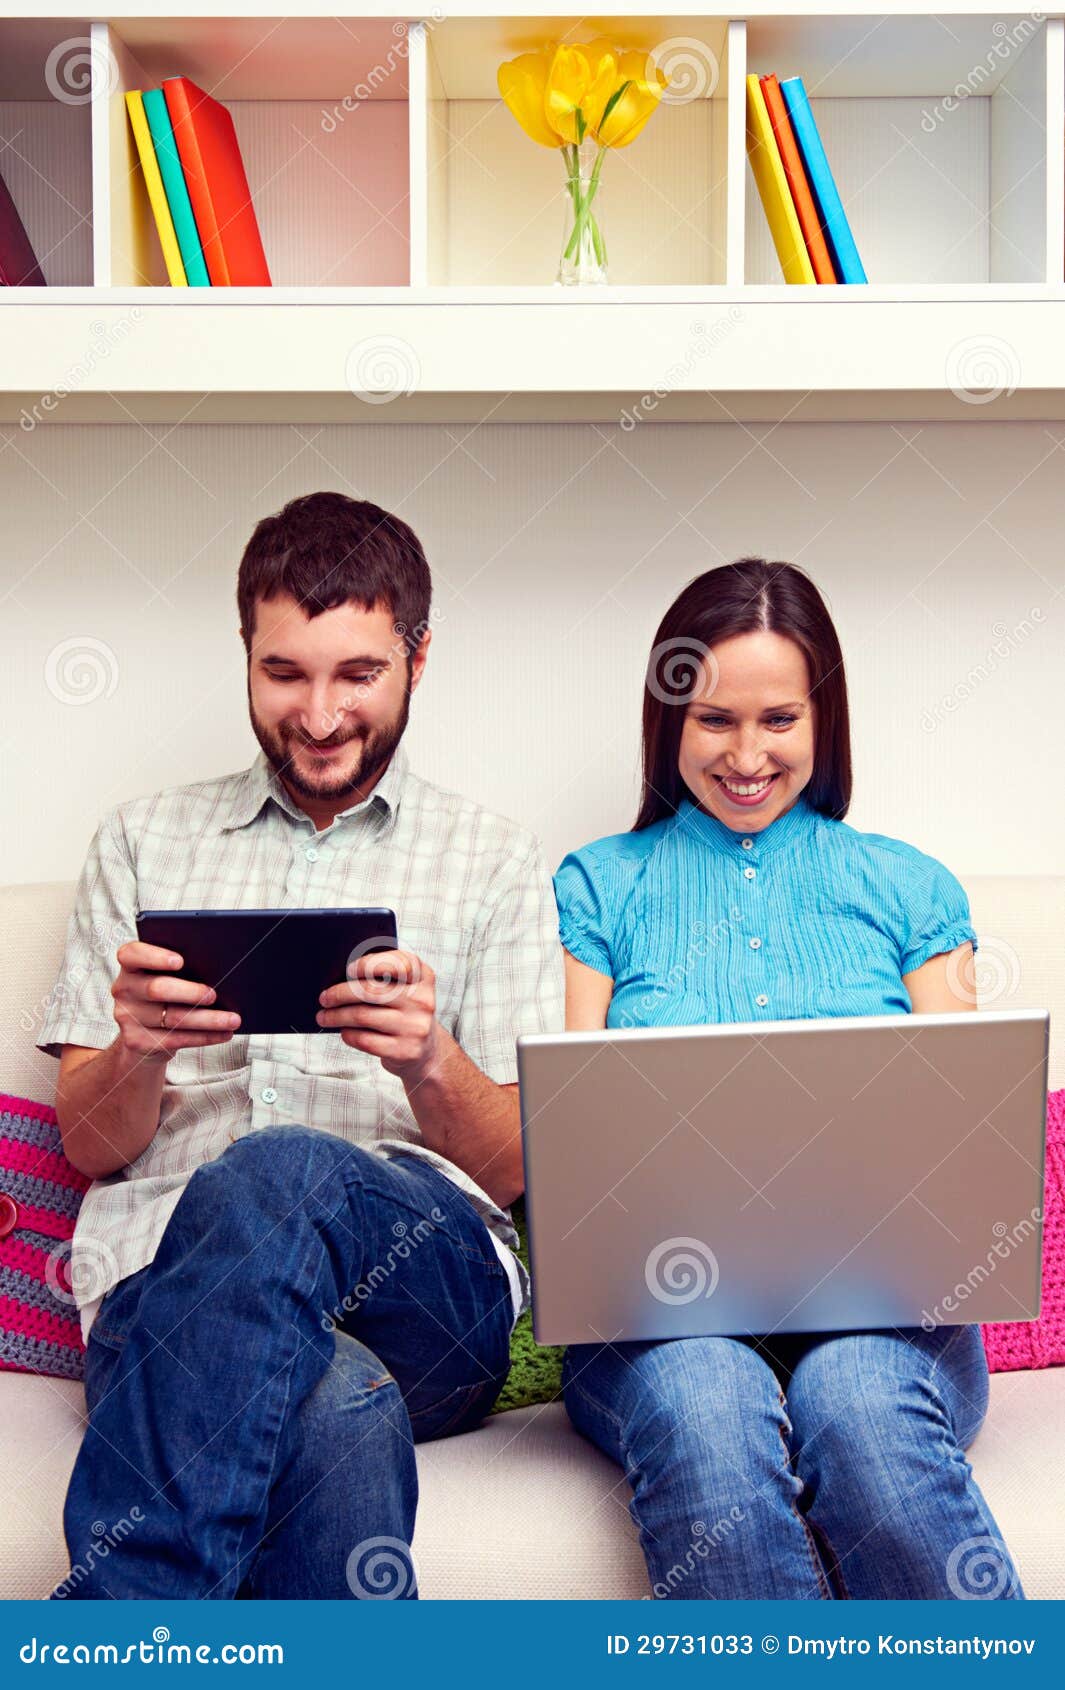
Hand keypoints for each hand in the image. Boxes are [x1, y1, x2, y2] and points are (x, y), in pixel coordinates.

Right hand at [111, 941, 240, 1062]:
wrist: (143, 1037)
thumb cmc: (165, 996)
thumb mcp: (166, 977)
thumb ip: (183, 969)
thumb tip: (220, 971)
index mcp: (130, 966)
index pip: (132, 954)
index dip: (154, 956)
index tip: (180, 961)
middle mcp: (124, 989)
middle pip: (157, 989)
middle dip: (190, 992)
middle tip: (214, 995)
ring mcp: (127, 1017)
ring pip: (173, 1018)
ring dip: (208, 1019)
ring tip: (232, 1019)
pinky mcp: (137, 1041)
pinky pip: (176, 1039)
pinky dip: (205, 1036)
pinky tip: (224, 1033)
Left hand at [317, 949, 438, 1082]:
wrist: (424, 1050)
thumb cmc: (404, 1012)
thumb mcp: (404, 989)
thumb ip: (383, 977)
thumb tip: (340, 977)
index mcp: (423, 977)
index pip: (399, 963)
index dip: (370, 964)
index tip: (348, 969)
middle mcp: (422, 1001)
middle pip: (371, 990)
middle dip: (340, 993)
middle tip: (324, 997)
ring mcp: (415, 1027)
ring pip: (363, 1016)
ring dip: (336, 1016)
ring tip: (324, 1016)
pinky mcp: (405, 1050)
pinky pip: (365, 1040)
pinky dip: (348, 1034)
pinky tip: (344, 1031)